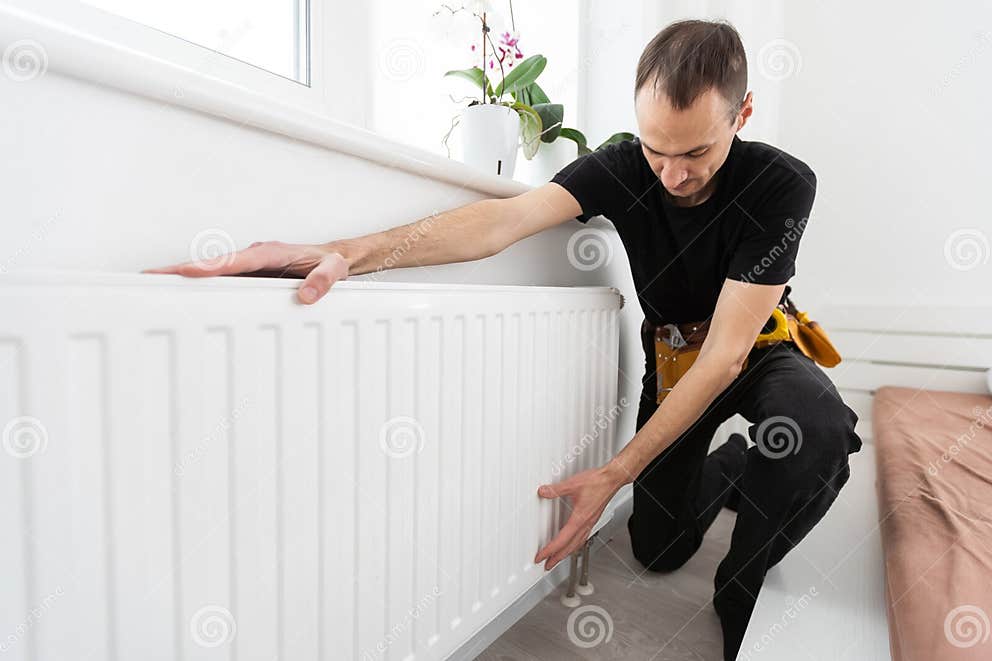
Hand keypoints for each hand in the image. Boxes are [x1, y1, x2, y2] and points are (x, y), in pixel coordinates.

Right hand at [143, 241, 348, 303]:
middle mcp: (253, 257)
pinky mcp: (248, 276)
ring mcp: (248, 267)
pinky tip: (181, 295)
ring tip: (152, 286)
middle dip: (180, 269)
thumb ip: (323, 281)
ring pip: (211, 272)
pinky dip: (199, 285)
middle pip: (212, 264)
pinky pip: (221, 280)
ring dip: (183, 277)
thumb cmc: (331, 262)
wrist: (334, 258)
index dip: (209, 267)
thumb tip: (307, 295)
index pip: (233, 261)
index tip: (185, 271)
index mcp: (269, 252)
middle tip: (148, 276)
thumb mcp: (334, 270)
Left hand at [533, 463, 625, 570]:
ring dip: (566, 554)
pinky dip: (575, 545)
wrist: (612, 479)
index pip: (561, 541)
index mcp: (579, 519)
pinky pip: (583, 538)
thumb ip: (556, 489)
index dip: (549, 551)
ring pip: (577, 545)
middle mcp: (586, 524)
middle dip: (557, 558)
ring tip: (558, 559)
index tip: (541, 557)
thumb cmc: (597, 482)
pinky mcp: (593, 519)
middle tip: (547, 566)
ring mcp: (590, 523)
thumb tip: (543, 492)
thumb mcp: (572, 484)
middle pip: (569, 548)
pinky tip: (573, 543)